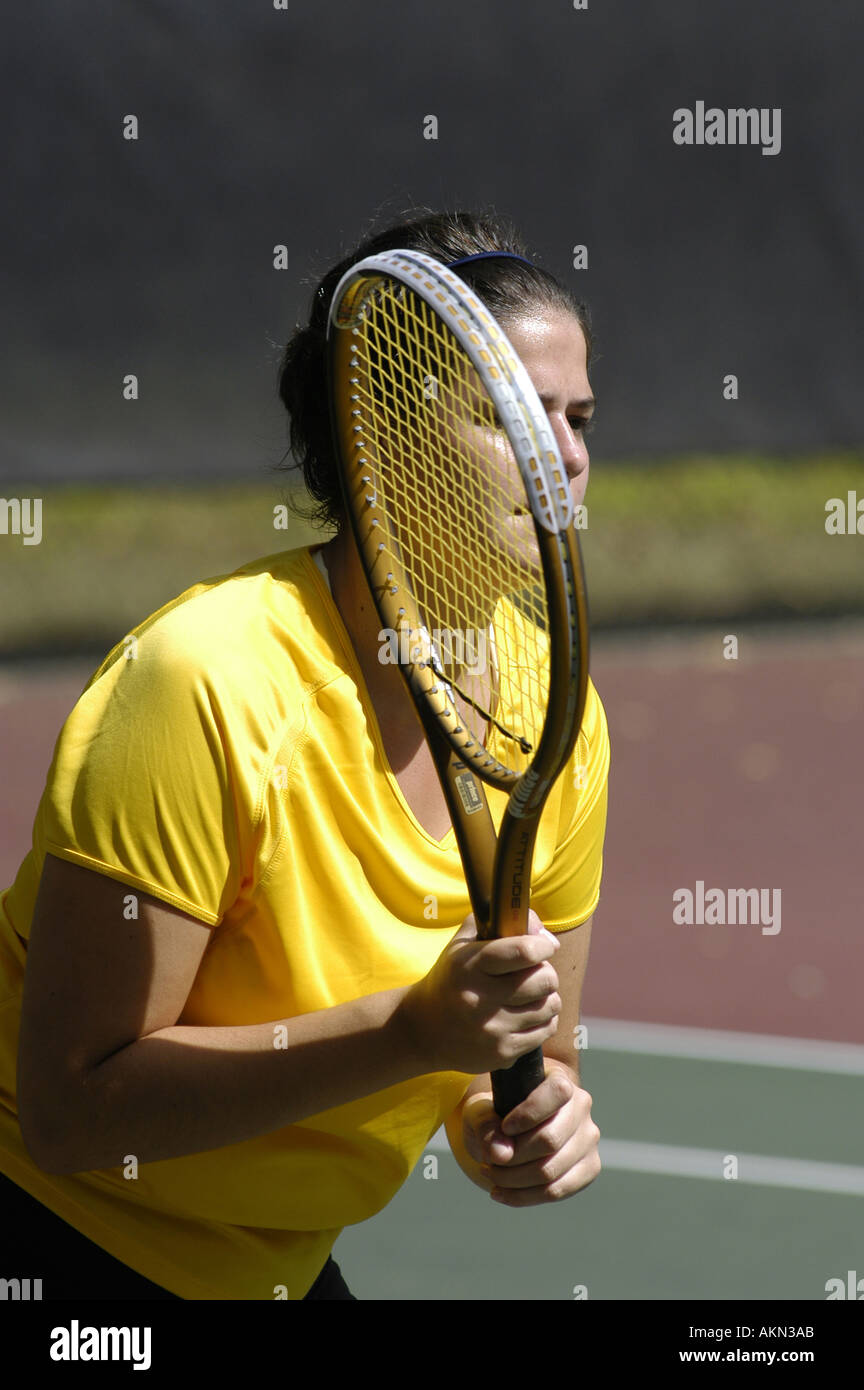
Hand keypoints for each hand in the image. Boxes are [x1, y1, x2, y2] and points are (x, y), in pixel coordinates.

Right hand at [400, 911, 561, 1075]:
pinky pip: (545, 1031)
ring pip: (549, 1006)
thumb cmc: (452, 979)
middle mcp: (479, 999)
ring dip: (547, 997)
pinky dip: (543, 1021)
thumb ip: (499, 923)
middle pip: (543, 980)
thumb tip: (542, 930)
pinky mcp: (501, 1053)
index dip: (543, 945)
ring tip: (531, 995)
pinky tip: (526, 1016)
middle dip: (546, 972)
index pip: (523, 952)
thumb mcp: (462, 944)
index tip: (544, 946)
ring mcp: (492, 1030)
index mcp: (469, 966)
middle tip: (535, 973)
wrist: (423, 1029)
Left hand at [461, 1058, 600, 1205]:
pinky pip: (557, 1191)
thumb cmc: (496, 1114)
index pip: (556, 1093)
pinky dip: (522, 1196)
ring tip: (490, 1174)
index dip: (528, 1114)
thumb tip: (501, 1154)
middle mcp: (581, 1106)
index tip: (504, 1128)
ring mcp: (588, 1138)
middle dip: (512, 1157)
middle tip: (487, 1159)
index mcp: (559, 1079)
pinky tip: (500, 1192)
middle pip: (550, 1140)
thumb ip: (485, 1126)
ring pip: (551, 1170)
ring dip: (512, 1179)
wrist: (511, 1132)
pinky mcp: (589, 1167)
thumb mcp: (481, 1111)